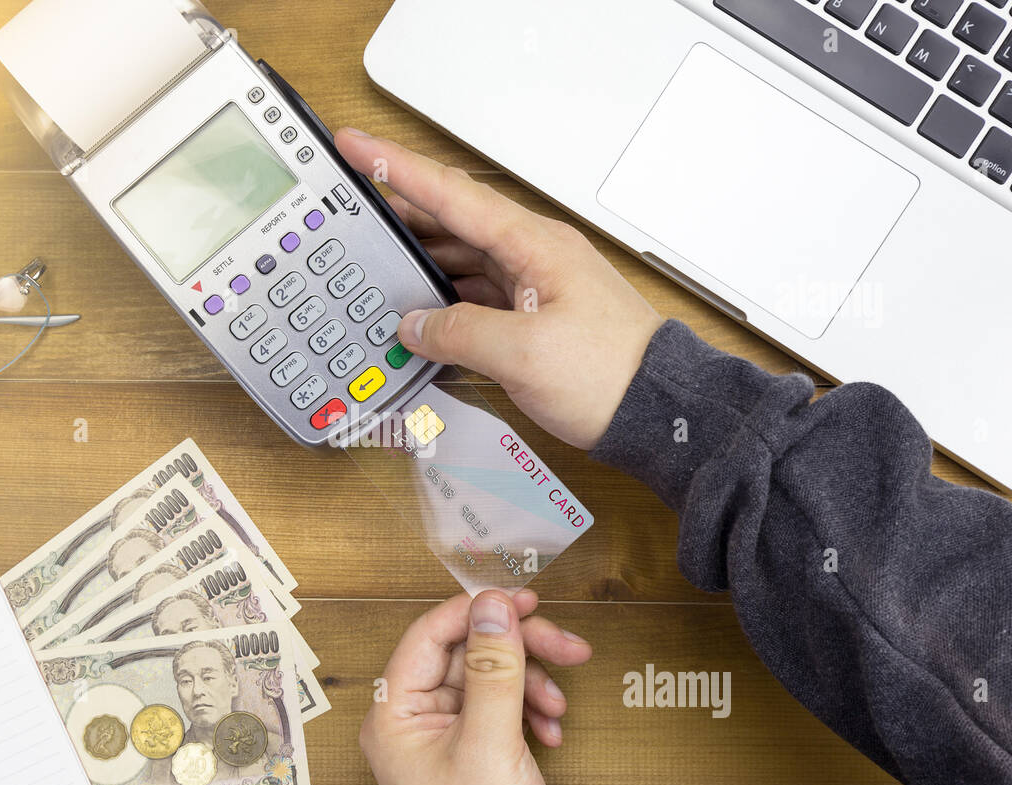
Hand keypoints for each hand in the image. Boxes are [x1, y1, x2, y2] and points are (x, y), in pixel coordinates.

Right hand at [335, 128, 663, 449]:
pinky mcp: (535, 317)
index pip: (451, 193)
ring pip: (463, 260)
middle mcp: (534, 256)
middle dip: (401, 215)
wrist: (656, 411)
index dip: (396, 168)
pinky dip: (445, 301)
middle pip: (453, 222)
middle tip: (354, 212)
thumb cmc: (611, 374)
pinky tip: (424, 316)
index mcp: (534, 245)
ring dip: (422, 265)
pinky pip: (478, 295)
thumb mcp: (523, 354)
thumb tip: (415, 326)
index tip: (357, 146)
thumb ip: (459, 333)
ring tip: (380, 269)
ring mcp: (535, 286)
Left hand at [360, 589, 591, 784]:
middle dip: (520, 649)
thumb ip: (494, 668)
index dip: (477, 611)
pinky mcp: (472, 745)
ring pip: (490, 675)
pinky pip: (501, 705)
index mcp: (394, 713)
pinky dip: (530, 709)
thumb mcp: (490, 741)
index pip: (430, 635)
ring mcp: (443, 732)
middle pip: (468, 652)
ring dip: (532, 682)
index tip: (523, 600)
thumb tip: (492, 604)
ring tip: (558, 706)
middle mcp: (413, 717)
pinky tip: (551, 728)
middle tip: (567, 645)